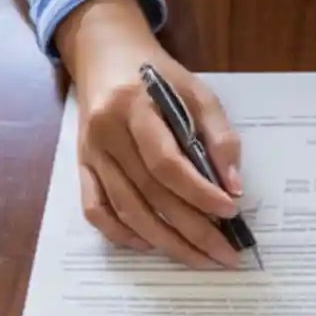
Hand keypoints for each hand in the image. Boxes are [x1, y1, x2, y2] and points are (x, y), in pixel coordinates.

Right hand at [55, 0, 241, 267]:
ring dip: (166, 243)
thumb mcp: (197, 91)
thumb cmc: (158, 75)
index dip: (199, 192)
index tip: (230, 212)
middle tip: (225, 255)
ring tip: (200, 260)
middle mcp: (107, 134)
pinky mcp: (82, 167)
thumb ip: (219, 136)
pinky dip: (122, 234)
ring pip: (126, 210)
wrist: (106, 55)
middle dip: (193, 230)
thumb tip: (234, 187)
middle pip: (151, 194)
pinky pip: (95, 210)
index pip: (167, 162)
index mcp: (135, 107)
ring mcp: (91, 154)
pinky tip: (152, 245)